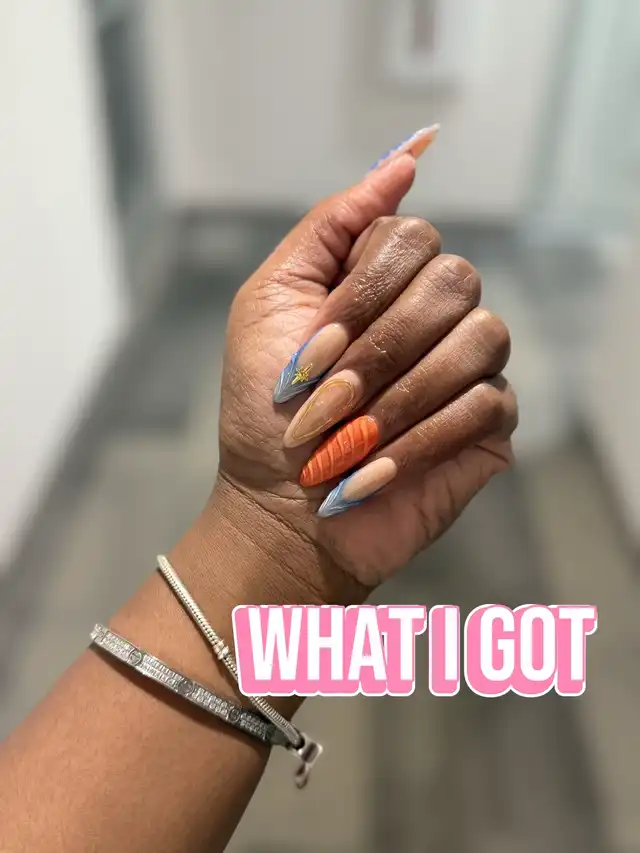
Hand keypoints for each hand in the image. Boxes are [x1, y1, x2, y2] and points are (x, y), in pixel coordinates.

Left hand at [216, 152, 516, 597]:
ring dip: (398, 397)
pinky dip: (423, 439)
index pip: (412, 237)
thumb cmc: (264, 410)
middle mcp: (433, 313)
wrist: (278, 509)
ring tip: (345, 442)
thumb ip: (330, 227)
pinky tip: (374, 470)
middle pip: (455, 281)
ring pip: (481, 337)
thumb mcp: (269, 303)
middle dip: (378, 350)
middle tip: (324, 404)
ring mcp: (466, 366)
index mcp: (383, 279)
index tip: (311, 352)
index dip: (362, 295)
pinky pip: (488, 403)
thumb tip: (405, 158)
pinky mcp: (487, 424)